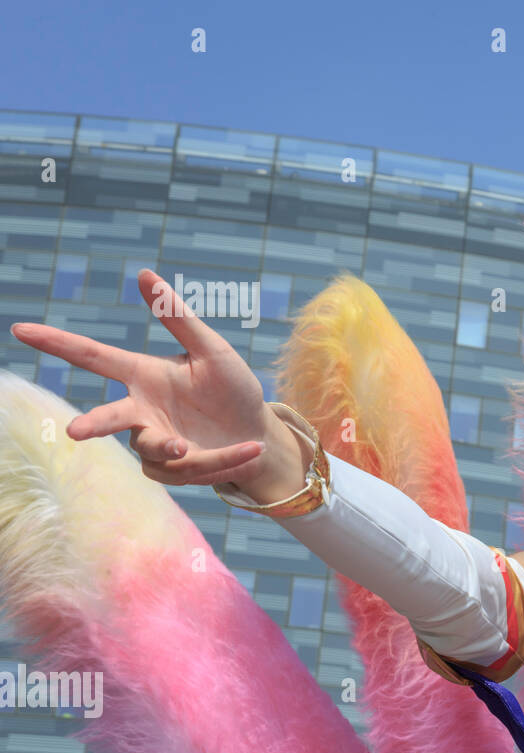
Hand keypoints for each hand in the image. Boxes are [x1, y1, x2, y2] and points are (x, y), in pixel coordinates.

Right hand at [10, 268, 275, 486]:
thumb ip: (177, 317)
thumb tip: (143, 273)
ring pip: (151, 449)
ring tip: (188, 445)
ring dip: (171, 449)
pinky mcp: (173, 468)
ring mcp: (154, 441)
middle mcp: (142, 409)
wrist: (259, 431)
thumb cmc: (233, 387)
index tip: (21, 329)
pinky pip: (182, 469)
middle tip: (75, 431)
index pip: (94, 356)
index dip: (57, 343)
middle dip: (93, 424)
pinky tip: (247, 450)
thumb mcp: (212, 350)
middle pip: (109, 417)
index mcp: (144, 375)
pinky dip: (217, 460)